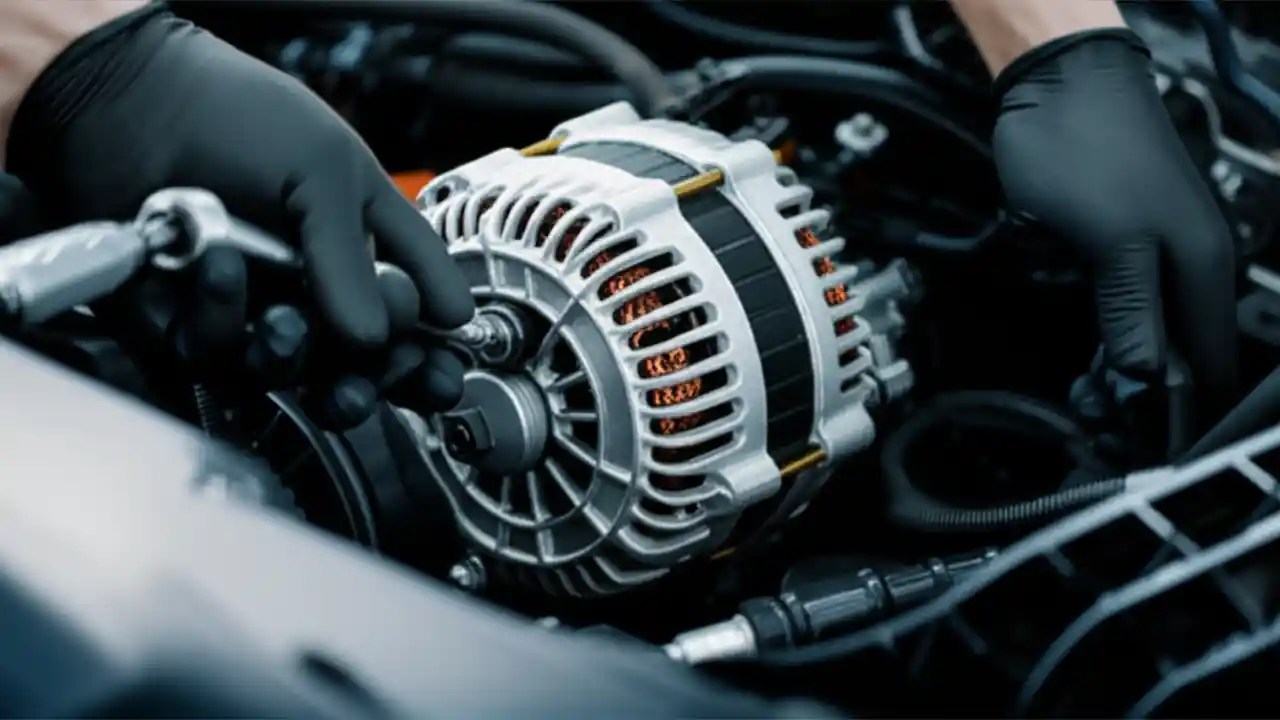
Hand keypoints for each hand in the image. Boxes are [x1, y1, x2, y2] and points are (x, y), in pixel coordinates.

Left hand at [5, 6, 473, 420]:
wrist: (135, 97)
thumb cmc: (244, 118)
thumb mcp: (326, 173)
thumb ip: (353, 259)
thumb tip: (376, 339)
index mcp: (364, 254)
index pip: (412, 322)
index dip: (429, 358)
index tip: (438, 374)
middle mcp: (311, 291)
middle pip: (352, 371)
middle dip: (360, 385)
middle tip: (358, 383)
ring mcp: (250, 312)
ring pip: (283, 375)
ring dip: (288, 352)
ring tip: (280, 316)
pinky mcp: (185, 325)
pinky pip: (209, 356)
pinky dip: (217, 316)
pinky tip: (215, 265)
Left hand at [991, 29, 1237, 415]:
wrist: (1057, 80)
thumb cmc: (1081, 146)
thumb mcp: (1108, 243)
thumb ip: (1131, 314)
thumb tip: (1148, 380)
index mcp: (1203, 269)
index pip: (1211, 368)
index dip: (1178, 412)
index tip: (1134, 439)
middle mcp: (1194, 265)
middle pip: (1185, 359)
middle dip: (1145, 397)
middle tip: (1095, 418)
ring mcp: (1163, 254)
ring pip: (1157, 339)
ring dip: (1124, 372)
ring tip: (1084, 396)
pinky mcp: (1128, 246)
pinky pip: (1131, 312)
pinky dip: (1112, 342)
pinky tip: (1085, 357)